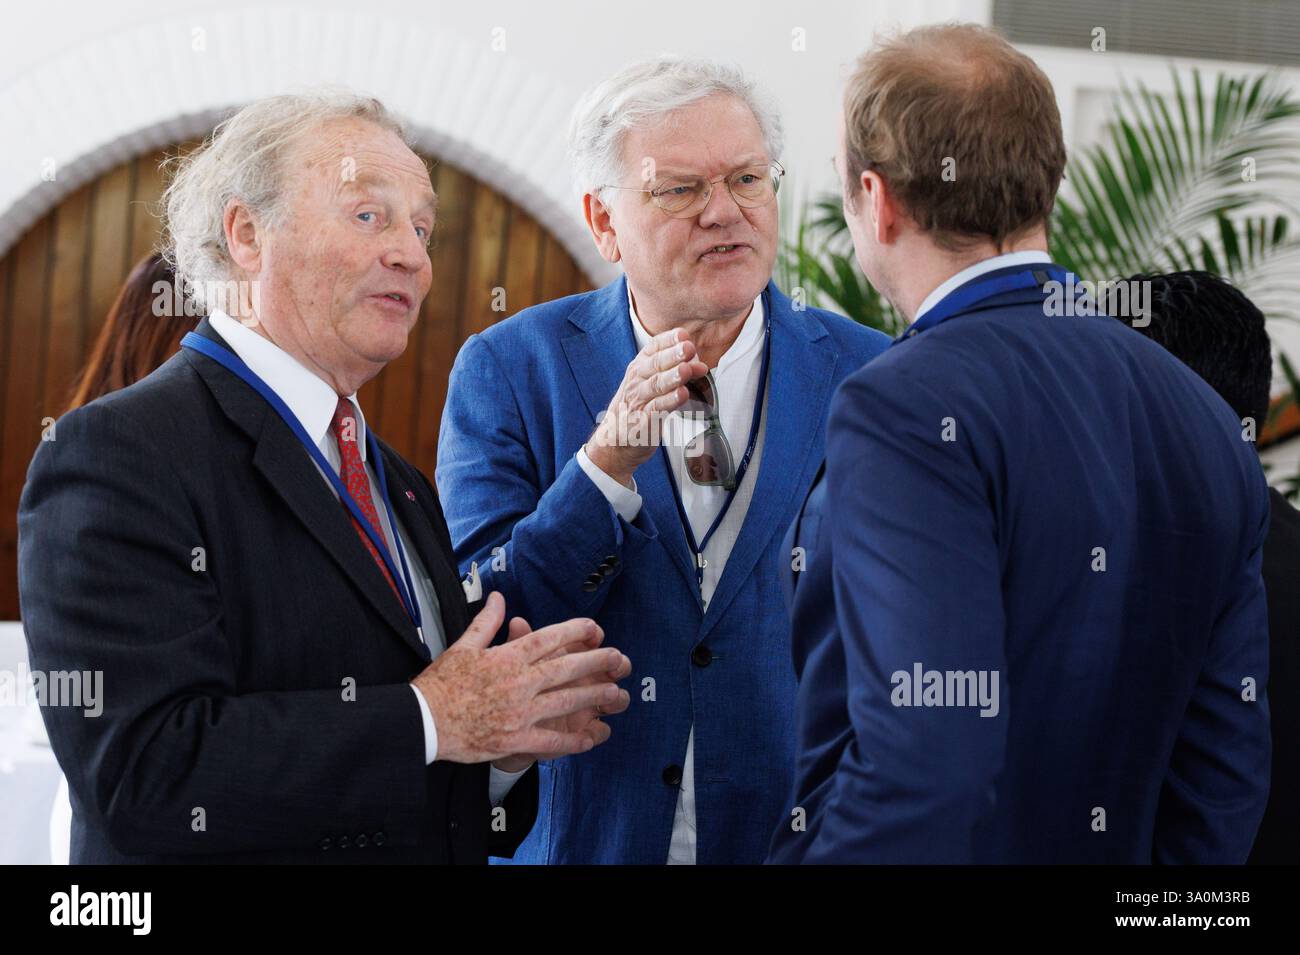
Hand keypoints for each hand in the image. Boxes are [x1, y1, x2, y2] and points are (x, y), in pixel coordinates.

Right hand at [411, 592, 629, 764]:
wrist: (424, 721)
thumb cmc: (440, 684)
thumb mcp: (462, 646)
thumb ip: (486, 622)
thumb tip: (498, 597)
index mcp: (506, 657)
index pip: (548, 639)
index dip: (576, 632)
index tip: (595, 629)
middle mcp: (518, 682)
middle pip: (566, 668)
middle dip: (597, 662)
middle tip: (620, 659)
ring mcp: (519, 712)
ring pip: (565, 702)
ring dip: (594, 697)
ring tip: (616, 694)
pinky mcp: (515, 739)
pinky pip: (550, 740)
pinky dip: (572, 740)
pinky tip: (591, 738)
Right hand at [585, 328, 708, 486]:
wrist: (614, 442)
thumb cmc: (637, 408)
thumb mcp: (651, 384)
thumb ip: (677, 372)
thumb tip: (700, 364)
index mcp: (639, 368)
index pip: (653, 347)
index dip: (668, 340)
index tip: (683, 334)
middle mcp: (637, 381)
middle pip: (655, 365)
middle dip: (673, 355)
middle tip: (689, 348)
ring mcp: (638, 401)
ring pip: (656, 385)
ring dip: (672, 377)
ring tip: (687, 370)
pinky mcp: (643, 421)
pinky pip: (656, 409)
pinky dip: (670, 401)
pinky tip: (682, 395)